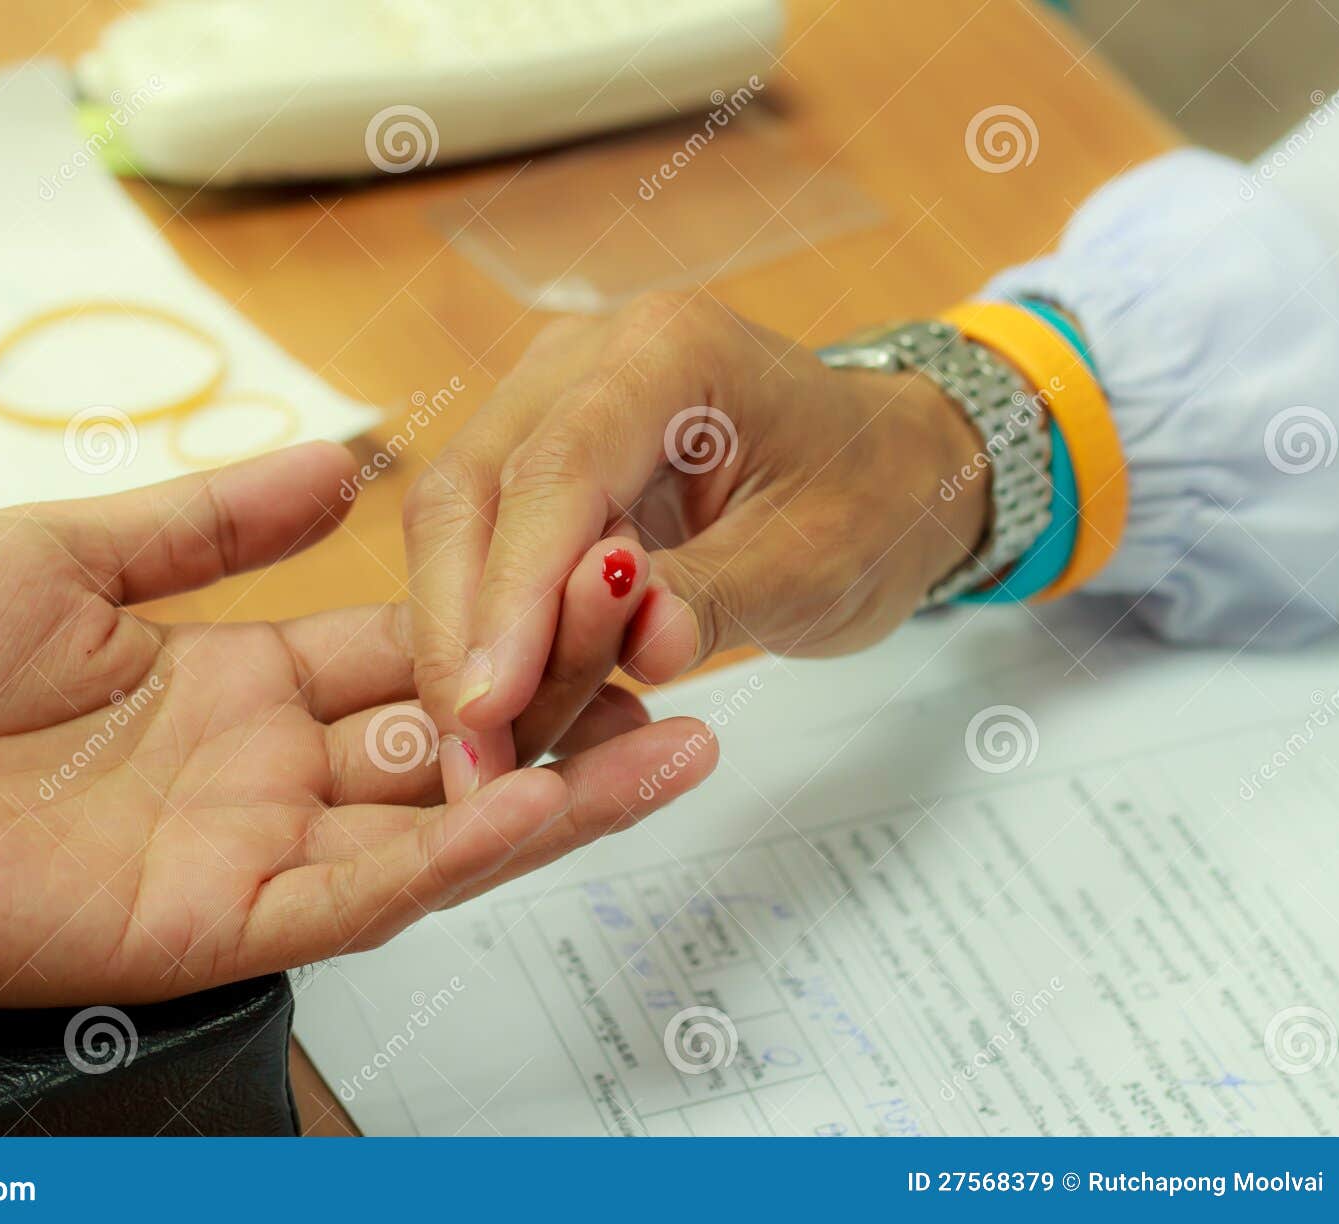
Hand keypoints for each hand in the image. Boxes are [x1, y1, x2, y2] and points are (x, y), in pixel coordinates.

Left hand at [0, 443, 715, 1005]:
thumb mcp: (68, 553)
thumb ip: (214, 522)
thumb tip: (338, 463)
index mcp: (236, 684)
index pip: (407, 650)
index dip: (503, 621)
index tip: (594, 576)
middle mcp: (266, 773)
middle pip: (453, 741)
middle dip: (569, 707)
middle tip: (681, 659)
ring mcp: (253, 850)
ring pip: (442, 826)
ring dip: (563, 789)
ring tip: (682, 739)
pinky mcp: (220, 918)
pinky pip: (369, 889)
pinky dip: (464, 849)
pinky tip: (550, 798)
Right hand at [404, 292, 990, 797]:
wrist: (883, 472)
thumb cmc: (866, 501)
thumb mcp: (814, 564)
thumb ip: (713, 597)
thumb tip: (633, 645)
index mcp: (669, 351)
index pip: (555, 471)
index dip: (512, 594)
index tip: (488, 704)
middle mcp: (584, 359)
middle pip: (468, 491)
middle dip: (460, 631)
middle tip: (472, 756)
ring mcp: (546, 404)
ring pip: (454, 525)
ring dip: (464, 643)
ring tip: (496, 751)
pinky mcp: (531, 460)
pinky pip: (479, 549)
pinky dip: (489, 635)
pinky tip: (521, 707)